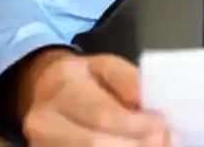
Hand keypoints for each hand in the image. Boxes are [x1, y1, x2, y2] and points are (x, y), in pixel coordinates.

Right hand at [18, 50, 170, 145]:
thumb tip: (144, 102)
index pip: (103, 114)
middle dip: (136, 144)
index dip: (137, 124)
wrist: (46, 92)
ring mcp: (43, 145)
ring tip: (150, 144)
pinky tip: (133, 146)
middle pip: (95, 144)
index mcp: (62, 88)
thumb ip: (128, 80)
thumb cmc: (82, 79)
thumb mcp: (106, 66)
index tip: (161, 123)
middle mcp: (45, 122)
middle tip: (160, 139)